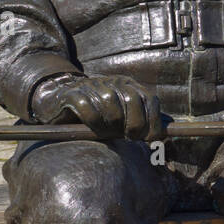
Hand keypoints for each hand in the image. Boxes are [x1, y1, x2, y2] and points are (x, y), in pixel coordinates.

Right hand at [29, 74, 165, 140]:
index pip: (150, 99)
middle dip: (135, 123)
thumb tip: (165, 141)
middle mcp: (112, 82)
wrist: (57, 99)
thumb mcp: (121, 116)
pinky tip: (93, 128)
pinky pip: (86, 107)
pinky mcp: (73, 94)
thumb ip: (141, 124)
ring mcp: (92, 86)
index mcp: (128, 85)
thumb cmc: (96, 113)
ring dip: (112, 122)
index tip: (153, 139)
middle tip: (130, 137)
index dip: (154, 120)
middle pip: (132, 99)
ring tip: (108, 132)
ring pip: (110, 102)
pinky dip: (93, 120)